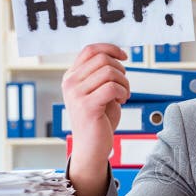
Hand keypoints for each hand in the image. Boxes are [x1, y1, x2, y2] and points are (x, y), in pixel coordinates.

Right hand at [62, 44, 128, 195]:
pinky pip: (112, 87)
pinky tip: (121, 101)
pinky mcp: (87, 106)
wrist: (92, 146)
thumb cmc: (98, 120)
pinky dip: (123, 92)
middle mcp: (71, 83)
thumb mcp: (98, 91)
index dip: (110, 48)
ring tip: (123, 95)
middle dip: (121, 70)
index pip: (90, 50)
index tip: (124, 56)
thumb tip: (116, 55)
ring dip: (124, 83)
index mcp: (72, 76)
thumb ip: (102, 74)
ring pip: (110, 72)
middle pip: (103, 59)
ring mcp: (76, 94)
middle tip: (123, 85)